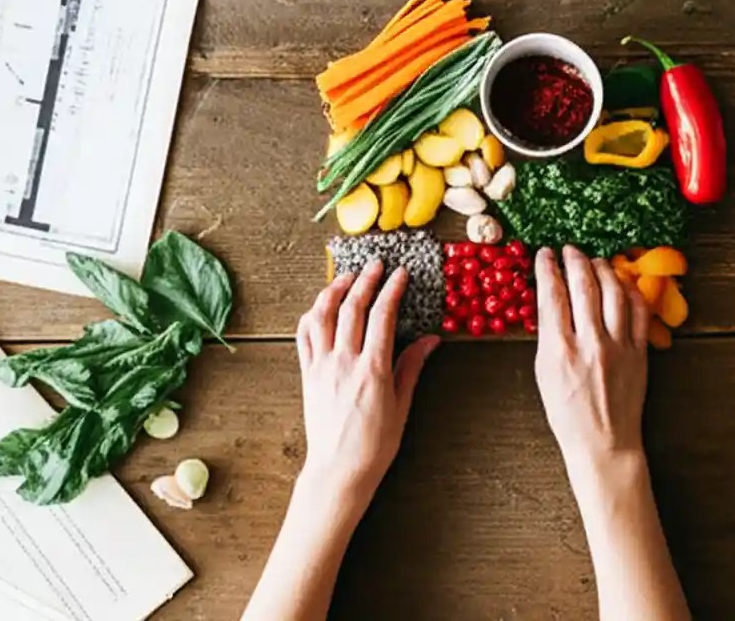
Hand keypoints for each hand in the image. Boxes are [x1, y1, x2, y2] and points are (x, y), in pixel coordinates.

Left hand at [294, 260, 439, 503]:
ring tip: (346, 277)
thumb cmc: (374, 444)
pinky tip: (321, 306)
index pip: (382, 316)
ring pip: (322, 315)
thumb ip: (411, 367)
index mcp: (372, 370)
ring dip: (334, 290)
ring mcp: (321, 366)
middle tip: (375, 265)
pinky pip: (304, 335)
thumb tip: (429, 340)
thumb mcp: (401, 405)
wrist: (339, 470)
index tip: (400, 274)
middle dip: (365, 279)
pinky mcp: (307, 374)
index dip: (392, 289)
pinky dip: (311, 314)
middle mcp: (344, 362)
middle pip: (352, 307)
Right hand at [533, 246, 650, 478]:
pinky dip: (629, 291)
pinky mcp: (640, 352)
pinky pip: (638, 311)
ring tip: (594, 261)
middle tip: (569, 250)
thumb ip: (549, 336)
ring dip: (602, 269)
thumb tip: (552, 302)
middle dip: (575, 260)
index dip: (548, 268)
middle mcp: (590, 343)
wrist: (603, 442)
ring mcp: (619, 346)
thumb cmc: (567, 413)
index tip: (545, 254)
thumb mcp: (544, 372)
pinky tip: (621, 283)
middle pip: (584, 285)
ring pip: (613, 292)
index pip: (553, 294)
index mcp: (559, 349)